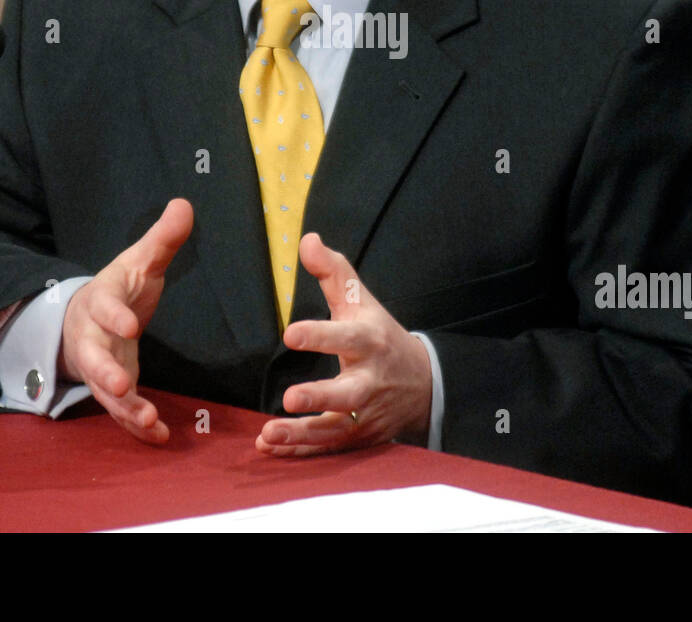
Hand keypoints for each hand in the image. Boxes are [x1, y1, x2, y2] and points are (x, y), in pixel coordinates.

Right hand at [61, 198, 191, 443]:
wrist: (85, 318)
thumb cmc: (118, 289)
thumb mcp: (139, 261)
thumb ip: (162, 239)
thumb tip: (184, 204)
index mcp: (100, 301)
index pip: (103, 306)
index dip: (114, 315)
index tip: (131, 324)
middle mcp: (94, 339)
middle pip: (93, 358)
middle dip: (105, 374)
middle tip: (122, 387)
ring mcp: (100, 368)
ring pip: (105, 393)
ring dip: (125, 409)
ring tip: (148, 421)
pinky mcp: (113, 389)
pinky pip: (121, 412)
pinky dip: (138, 427)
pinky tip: (160, 437)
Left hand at [256, 233, 432, 456]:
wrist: (422, 383)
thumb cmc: (379, 334)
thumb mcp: (360, 299)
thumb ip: (333, 272)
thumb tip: (307, 240)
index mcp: (368, 341)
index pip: (346, 337)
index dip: (320, 335)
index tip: (290, 334)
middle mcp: (369, 381)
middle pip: (347, 393)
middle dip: (319, 397)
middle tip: (289, 398)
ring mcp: (364, 414)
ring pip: (335, 428)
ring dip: (302, 434)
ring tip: (269, 433)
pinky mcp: (357, 437)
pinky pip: (327, 448)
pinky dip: (300, 451)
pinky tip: (270, 448)